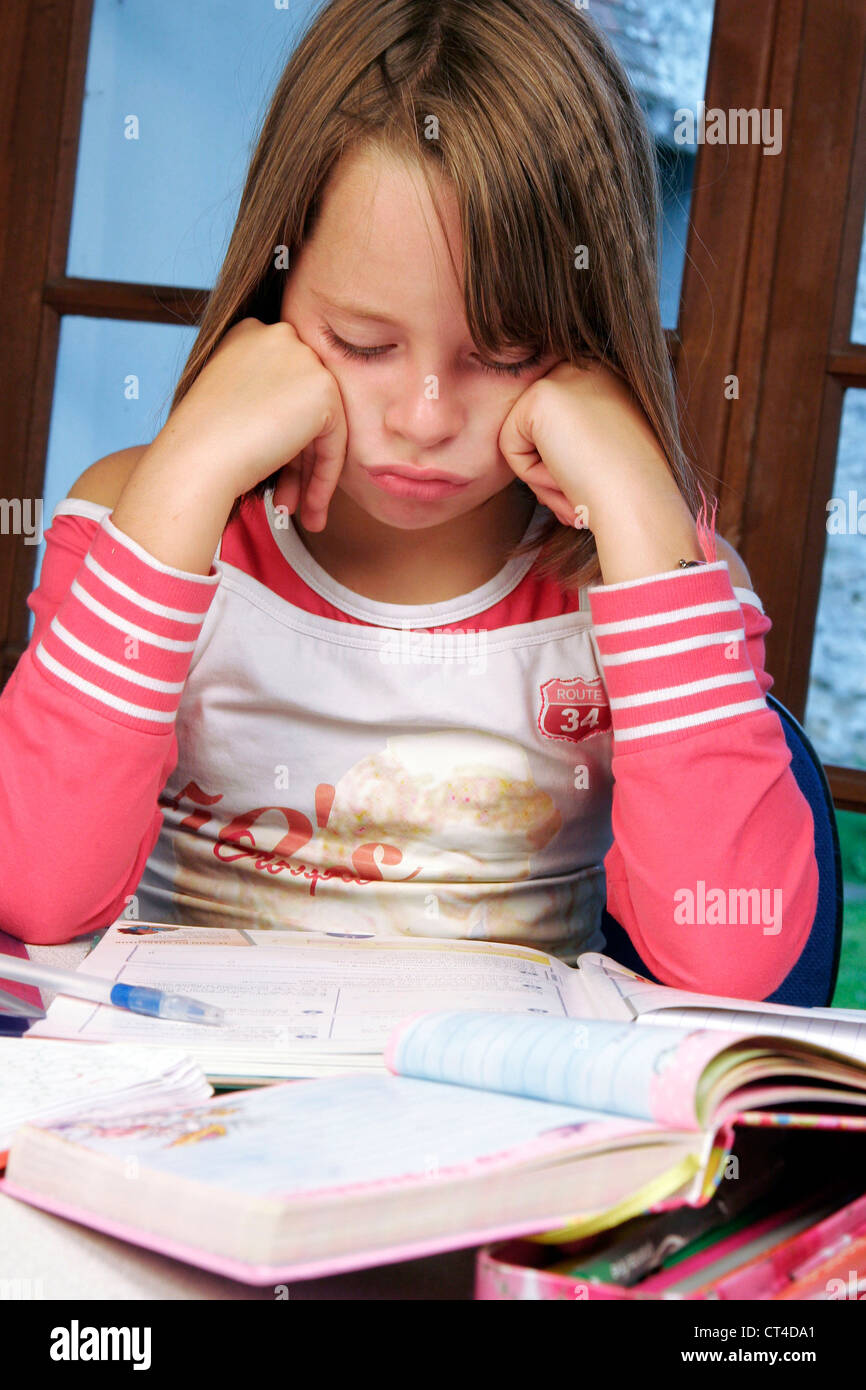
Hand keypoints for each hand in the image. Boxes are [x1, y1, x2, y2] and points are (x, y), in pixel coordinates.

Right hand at [151, 318, 347, 530]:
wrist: (197, 457)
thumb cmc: (201, 443)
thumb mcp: (232, 407)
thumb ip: (265, 403)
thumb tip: (297, 429)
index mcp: (248, 334)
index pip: (281, 389)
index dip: (280, 438)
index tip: (273, 475)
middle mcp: (278, 336)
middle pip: (303, 407)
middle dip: (296, 462)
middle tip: (288, 500)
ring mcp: (303, 358)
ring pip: (321, 426)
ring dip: (309, 476)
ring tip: (296, 511)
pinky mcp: (324, 387)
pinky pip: (335, 441)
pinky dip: (324, 478)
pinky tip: (311, 508)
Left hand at [497, 358, 673, 533]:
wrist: (640, 503)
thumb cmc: (631, 493)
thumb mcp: (608, 454)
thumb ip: (576, 441)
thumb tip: (545, 451)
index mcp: (608, 380)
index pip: (557, 426)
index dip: (570, 465)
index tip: (596, 486)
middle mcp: (588, 368)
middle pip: (538, 431)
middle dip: (554, 471)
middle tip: (585, 494)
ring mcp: (566, 375)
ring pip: (523, 439)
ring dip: (545, 477)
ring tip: (582, 485)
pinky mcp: (540, 396)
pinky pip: (510, 448)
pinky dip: (533, 476)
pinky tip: (569, 475)